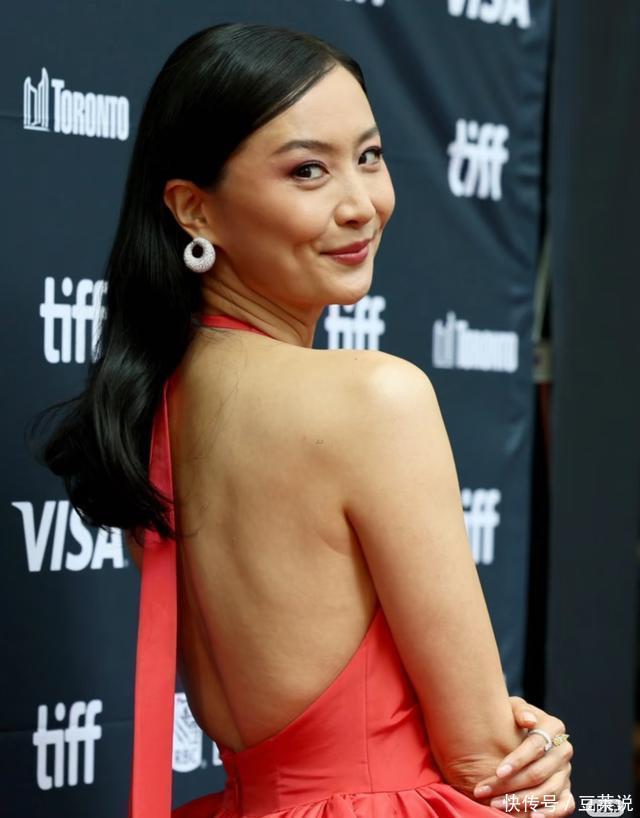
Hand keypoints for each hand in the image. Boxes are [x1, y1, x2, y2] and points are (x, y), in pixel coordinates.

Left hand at [471, 697, 573, 816]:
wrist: (520, 732)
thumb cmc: (512, 719)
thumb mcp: (513, 707)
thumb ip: (520, 710)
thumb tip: (528, 720)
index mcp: (553, 728)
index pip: (537, 746)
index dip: (518, 759)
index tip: (498, 771)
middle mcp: (563, 750)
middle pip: (539, 772)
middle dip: (510, 785)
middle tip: (485, 791)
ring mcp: (566, 772)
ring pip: (548, 791)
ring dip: (522, 801)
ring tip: (498, 805)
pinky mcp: (567, 790)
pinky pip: (565, 805)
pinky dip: (551, 813)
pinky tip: (533, 816)